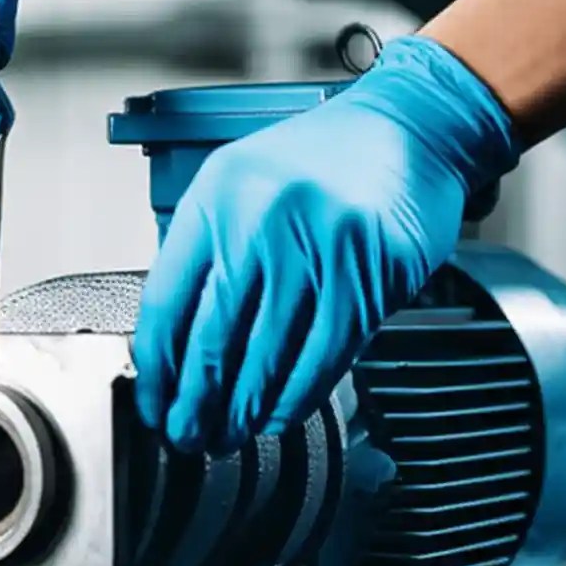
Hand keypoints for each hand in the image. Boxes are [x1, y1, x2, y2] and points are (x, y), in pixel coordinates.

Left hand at [132, 36, 521, 453]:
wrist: (411, 127)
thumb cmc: (321, 160)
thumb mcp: (241, 181)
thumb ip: (207, 248)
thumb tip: (172, 341)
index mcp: (216, 199)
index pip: (165, 301)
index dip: (156, 368)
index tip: (155, 402)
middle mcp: (261, 221)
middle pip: (211, 339)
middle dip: (193, 405)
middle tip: (186, 437)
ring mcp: (316, 249)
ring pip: (266, 359)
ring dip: (243, 412)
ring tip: (229, 436)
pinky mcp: (367, 277)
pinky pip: (323, 358)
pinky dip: (296, 398)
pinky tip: (279, 416)